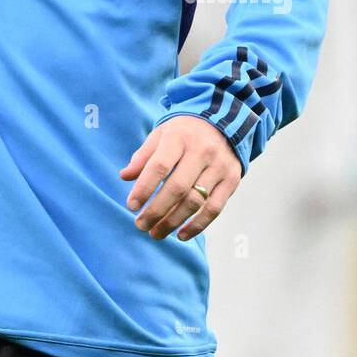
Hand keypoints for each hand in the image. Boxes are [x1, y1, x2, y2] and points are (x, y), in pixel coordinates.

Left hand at [120, 117, 241, 240]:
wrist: (223, 122)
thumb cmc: (184, 132)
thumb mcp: (161, 134)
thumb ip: (143, 156)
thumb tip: (125, 177)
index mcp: (179, 137)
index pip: (160, 166)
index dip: (144, 188)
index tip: (131, 206)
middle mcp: (201, 151)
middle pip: (177, 188)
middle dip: (157, 211)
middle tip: (141, 225)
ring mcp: (218, 166)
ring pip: (195, 201)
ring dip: (174, 222)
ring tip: (156, 233)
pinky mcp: (231, 180)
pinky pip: (214, 209)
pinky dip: (197, 226)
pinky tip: (181, 234)